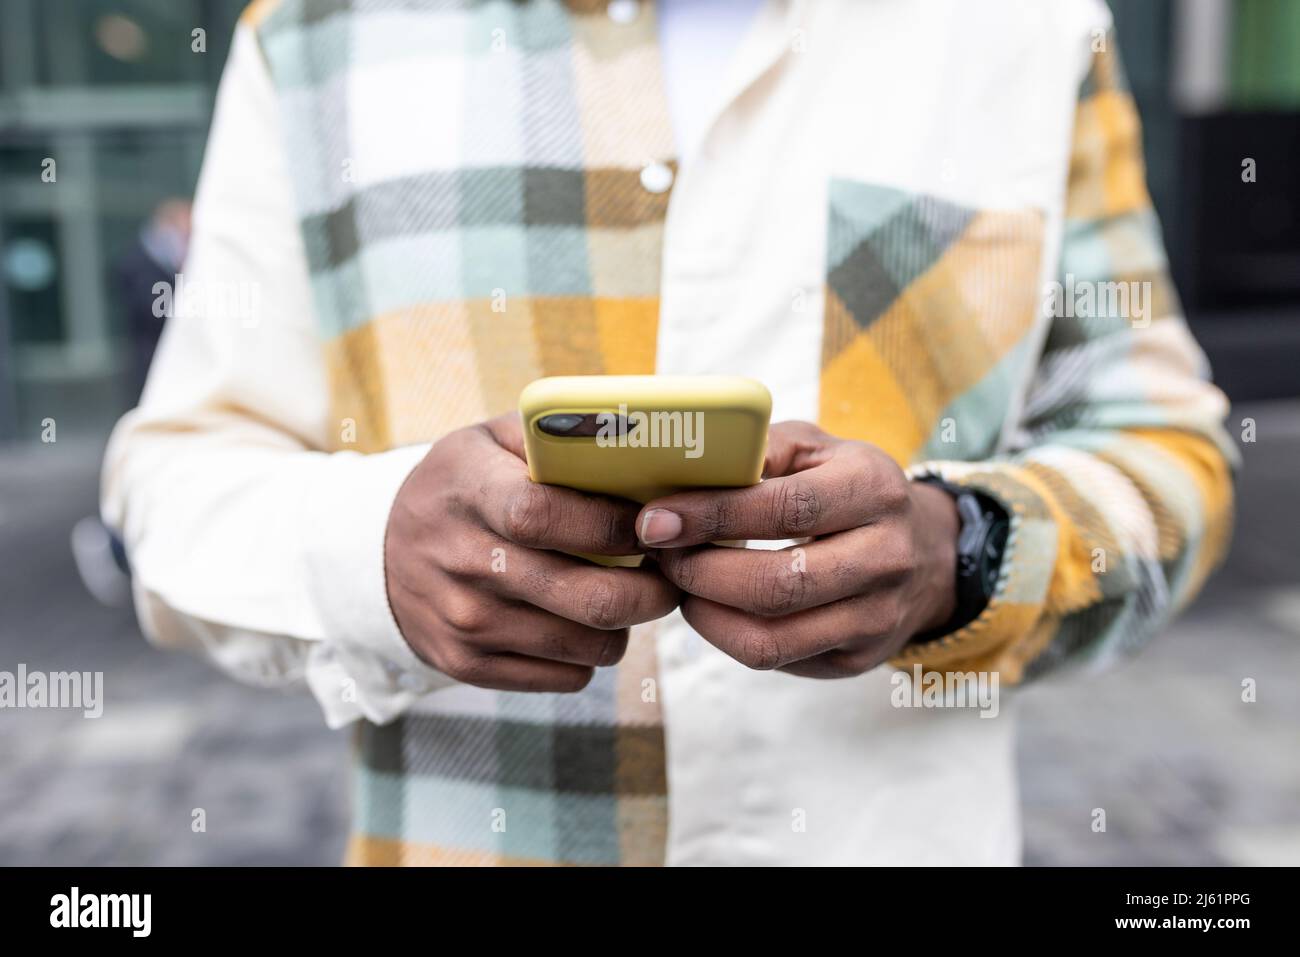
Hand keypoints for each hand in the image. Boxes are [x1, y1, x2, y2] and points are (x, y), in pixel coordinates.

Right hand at [385, 414, 680, 691]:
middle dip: (653, 591)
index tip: (653, 524)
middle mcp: (465, 563)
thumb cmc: (461, 487)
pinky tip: (582, 622)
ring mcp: (466, 622)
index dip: (613, 526)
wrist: (378, 555)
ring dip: (627, 624)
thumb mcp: (488, 440)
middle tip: (670, 573)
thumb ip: (553, 438)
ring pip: (588, 645)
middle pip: (588, 597)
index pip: (546, 516)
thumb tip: (635, 442)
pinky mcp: (468, 666)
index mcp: (472, 494)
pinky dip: (590, 655)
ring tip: (628, 594)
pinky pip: (567, 677)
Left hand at [635, 421, 957, 677]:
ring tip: (678, 581)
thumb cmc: (845, 488)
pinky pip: (776, 659)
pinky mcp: (857, 659)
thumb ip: (759, 449)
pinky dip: (725, 635)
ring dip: (705, 612)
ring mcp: (876, 617)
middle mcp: (886, 557)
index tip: (657, 518)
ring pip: (771, 638)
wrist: (922, 552)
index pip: (785, 509)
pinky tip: (707, 605)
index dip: (712, 516)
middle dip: (700, 571)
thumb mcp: (815, 448)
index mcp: (875, 490)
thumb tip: (689, 466)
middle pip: (777, 584)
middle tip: (661, 552)